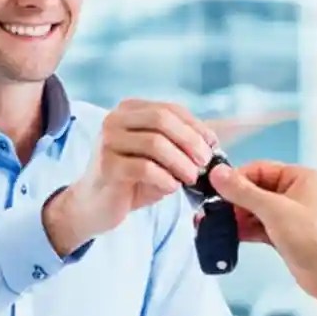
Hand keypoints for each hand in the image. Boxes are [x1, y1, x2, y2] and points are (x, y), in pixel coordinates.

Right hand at [44, 100, 216, 254]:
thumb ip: (181, 145)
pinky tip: (171, 187)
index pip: (170, 109)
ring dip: (180, 162)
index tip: (213, 145)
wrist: (95, 206)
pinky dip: (164, 178)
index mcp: (129, 110)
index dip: (196, 126)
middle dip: (190, 140)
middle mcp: (115, 120)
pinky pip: (144, 168)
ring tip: (191, 178)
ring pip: (154, 143)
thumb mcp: (159, 158)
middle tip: (205, 162)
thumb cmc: (132, 180)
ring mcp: (107, 141)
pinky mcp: (106, 166)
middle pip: (162, 119)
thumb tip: (221, 137)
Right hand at [207, 161, 316, 301]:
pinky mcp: (287, 236)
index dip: (236, 178)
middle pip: (256, 190)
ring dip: (236, 217)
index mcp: (301, 177)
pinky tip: (229, 236)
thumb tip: (217, 173)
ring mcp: (291, 215)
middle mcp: (297, 193)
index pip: (259, 169)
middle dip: (233, 201)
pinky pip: (260, 227)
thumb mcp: (274, 210)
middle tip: (210, 211)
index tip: (214, 189)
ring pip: (256, 210)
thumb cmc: (313, 237)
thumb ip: (243, 192)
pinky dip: (246, 230)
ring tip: (214, 225)